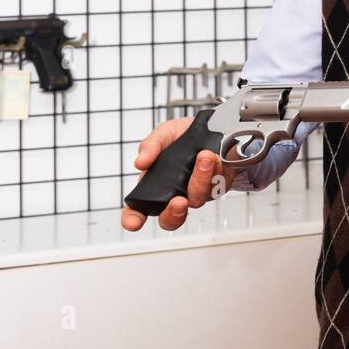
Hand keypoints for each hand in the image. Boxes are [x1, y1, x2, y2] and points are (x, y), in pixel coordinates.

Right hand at [120, 115, 232, 231]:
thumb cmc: (183, 135)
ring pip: (197, 199)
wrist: (213, 125)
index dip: (133, 219)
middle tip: (178, 201)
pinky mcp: (216, 188)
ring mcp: (195, 193)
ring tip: (204, 157)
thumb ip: (150, 146)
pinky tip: (215, 156)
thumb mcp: (164, 134)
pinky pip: (216, 187)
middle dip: (174, 214)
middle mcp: (174, 193)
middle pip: (171, 219)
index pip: (138, 209)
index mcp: (154, 185)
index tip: (133, 222)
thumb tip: (140, 162)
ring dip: (201, 179)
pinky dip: (216, 169)